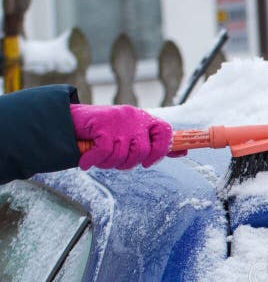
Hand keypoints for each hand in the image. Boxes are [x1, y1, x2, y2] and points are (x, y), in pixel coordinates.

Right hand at [71, 104, 186, 170]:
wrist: (69, 120)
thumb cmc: (104, 131)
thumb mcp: (132, 134)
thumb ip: (156, 142)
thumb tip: (184, 151)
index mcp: (143, 118)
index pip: (165, 132)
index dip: (160, 151)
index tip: (147, 162)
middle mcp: (133, 117)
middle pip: (142, 151)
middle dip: (128, 163)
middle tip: (115, 162)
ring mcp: (118, 121)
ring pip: (123, 154)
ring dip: (109, 163)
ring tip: (100, 159)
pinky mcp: (101, 126)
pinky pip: (105, 152)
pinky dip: (94, 160)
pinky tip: (87, 162)